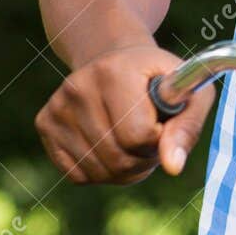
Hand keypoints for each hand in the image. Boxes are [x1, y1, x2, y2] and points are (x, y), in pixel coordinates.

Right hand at [35, 41, 213, 183]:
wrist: (118, 59)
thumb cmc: (161, 80)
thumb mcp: (190, 91)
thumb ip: (188, 127)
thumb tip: (173, 167)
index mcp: (114, 71)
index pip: (137, 135)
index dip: (158, 139)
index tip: (163, 123)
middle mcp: (78, 87)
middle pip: (118, 158)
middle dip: (145, 158)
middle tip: (152, 137)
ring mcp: (57, 106)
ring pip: (99, 171)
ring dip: (127, 169)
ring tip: (135, 141)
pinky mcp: (44, 124)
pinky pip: (78, 175)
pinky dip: (103, 173)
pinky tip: (113, 148)